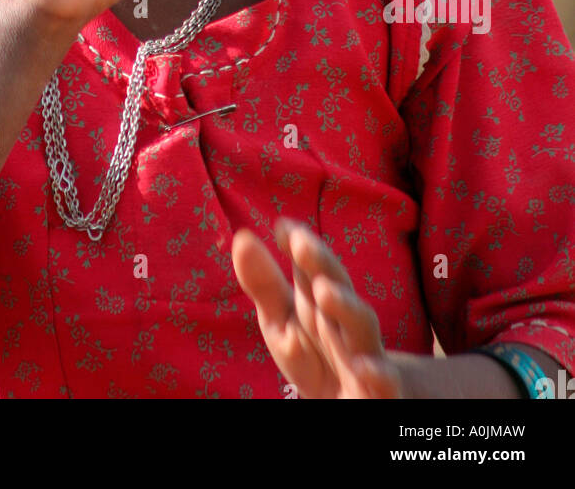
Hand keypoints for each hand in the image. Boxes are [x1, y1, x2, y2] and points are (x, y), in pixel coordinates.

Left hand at [232, 218, 403, 398]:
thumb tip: (242, 236)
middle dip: (322, 263)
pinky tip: (363, 366)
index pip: (310, 266)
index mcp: (319, 301)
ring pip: (363, 327)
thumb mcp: (281, 323)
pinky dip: (378, 374)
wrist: (354, 401)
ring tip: (323, 291)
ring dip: (346, 307)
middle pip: (338, 286)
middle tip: (300, 242)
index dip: (299, 244)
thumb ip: (263, 285)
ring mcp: (365, 354)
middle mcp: (345, 321)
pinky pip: (384, 383)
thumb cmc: (314, 357)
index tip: (281, 226)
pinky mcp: (379, 392)